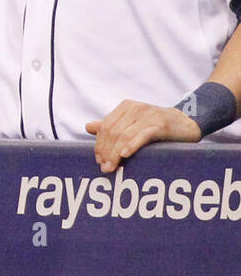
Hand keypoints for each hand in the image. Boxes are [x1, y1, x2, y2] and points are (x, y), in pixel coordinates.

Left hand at [86, 100, 200, 172]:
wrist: (187, 123)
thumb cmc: (158, 126)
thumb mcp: (134, 123)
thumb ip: (112, 125)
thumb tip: (88, 127)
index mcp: (125, 107)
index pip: (106, 127)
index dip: (100, 144)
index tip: (99, 160)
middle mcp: (134, 108)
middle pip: (113, 132)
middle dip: (106, 151)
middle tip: (104, 168)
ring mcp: (147, 115)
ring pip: (124, 135)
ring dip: (115, 153)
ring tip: (112, 167)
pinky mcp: (160, 124)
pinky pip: (142, 135)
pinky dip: (132, 145)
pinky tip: (125, 155)